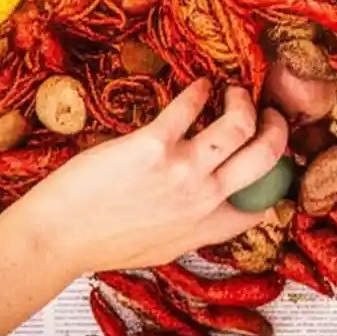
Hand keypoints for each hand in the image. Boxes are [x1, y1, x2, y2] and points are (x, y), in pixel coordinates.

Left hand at [11, 78, 287, 274]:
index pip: (263, 202)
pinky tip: (198, 86)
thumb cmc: (102, 242)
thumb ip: (195, 229)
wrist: (57, 237)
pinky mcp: (152, 144)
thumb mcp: (162, 249)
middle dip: (276, 126)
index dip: (279, 175)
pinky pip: (189, 106)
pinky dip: (199, 90)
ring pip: (239, 125)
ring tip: (234, 91)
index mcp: (206, 225)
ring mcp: (181, 171)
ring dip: (241, 99)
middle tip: (268, 113)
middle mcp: (203, 198)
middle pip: (267, 155)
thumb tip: (215, 212)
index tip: (275, 155)